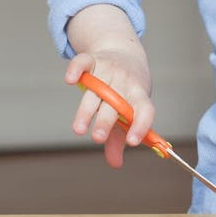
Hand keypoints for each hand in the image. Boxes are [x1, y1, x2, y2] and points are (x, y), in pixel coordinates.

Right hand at [64, 50, 153, 167]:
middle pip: (116, 103)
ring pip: (96, 89)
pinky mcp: (94, 60)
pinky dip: (76, 70)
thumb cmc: (127, 90)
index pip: (145, 109)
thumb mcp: (128, 110)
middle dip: (106, 121)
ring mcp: (109, 70)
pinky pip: (84, 62)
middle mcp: (124, 82)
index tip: (132, 142)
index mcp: (139, 95)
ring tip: (79, 129)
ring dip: (87, 109)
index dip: (141, 125)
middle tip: (97, 138)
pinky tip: (70, 80)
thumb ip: (119, 137)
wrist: (125, 52)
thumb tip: (116, 163)